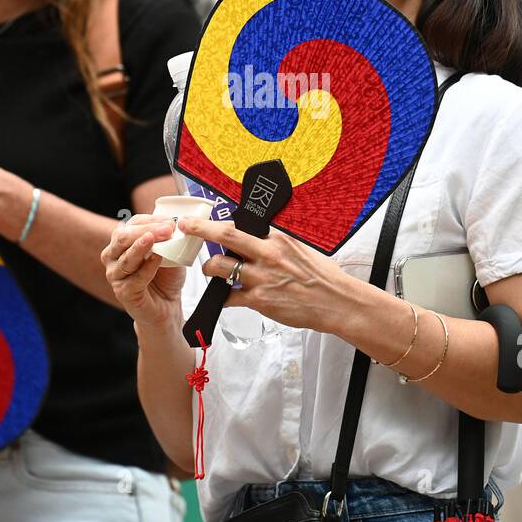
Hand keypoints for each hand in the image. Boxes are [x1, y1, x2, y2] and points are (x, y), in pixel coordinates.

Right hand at [101, 215, 186, 329]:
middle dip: (146, 230)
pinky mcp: (122, 292)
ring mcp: (115, 274)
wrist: (166, 305)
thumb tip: (173, 224)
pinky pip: (134, 278)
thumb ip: (168, 239)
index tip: (171, 221)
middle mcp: (113, 256)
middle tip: (167, 228)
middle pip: (123, 238)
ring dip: (142, 247)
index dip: (151, 220)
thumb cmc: (165, 276)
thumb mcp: (169, 252)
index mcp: (122, 242)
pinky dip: (146, 268)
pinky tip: (157, 259)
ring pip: (125, 257)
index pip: (132, 224)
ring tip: (154, 239)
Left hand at [178, 216, 352, 332]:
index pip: (243, 226)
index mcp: (278, 238)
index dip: (221, 224)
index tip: (206, 220)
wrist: (336, 302)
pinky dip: (224, 298)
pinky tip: (224, 299)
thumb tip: (260, 240)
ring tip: (210, 271)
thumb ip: (277, 245)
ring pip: (220, 268)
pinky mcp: (260, 301)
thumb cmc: (323, 278)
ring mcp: (262, 278)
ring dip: (210, 269)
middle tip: (185, 226)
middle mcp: (268, 254)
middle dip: (201, 229)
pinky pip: (230, 298)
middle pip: (226, 236)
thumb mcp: (301, 250)